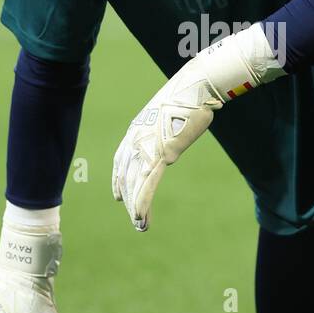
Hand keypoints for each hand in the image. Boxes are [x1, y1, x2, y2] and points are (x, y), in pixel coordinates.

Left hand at [112, 23, 284, 230]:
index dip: (119, 180)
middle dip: (129, 199)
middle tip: (134, 218)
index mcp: (137, 129)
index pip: (121, 160)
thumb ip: (167, 127)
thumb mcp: (172, 112)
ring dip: (136, 208)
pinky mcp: (161, 153)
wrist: (196, 86)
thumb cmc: (189, 96)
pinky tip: (141, 217)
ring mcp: (147, 146)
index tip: (117, 195)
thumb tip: (173, 134)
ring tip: (139, 226)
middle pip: (126, 176)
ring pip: (135, 184)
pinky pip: (147, 184)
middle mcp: (136, 139)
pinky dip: (143, 203)